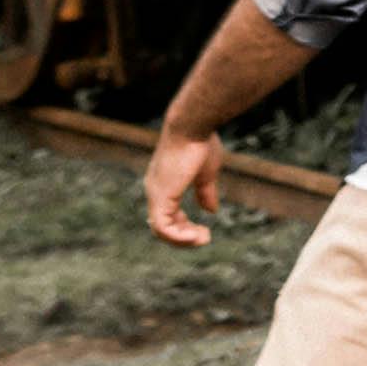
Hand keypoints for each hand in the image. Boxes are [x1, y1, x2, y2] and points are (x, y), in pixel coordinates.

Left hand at [145, 128, 226, 247]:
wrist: (193, 126)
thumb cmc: (200, 143)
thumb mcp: (206, 174)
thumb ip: (205, 193)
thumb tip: (211, 211)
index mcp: (164, 184)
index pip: (168, 215)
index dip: (184, 227)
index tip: (204, 230)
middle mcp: (155, 190)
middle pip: (163, 225)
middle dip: (185, 236)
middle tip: (205, 237)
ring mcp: (155, 194)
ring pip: (161, 230)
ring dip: (183, 240)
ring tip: (203, 238)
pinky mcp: (160, 196)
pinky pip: (163, 228)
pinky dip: (179, 236)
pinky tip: (196, 236)